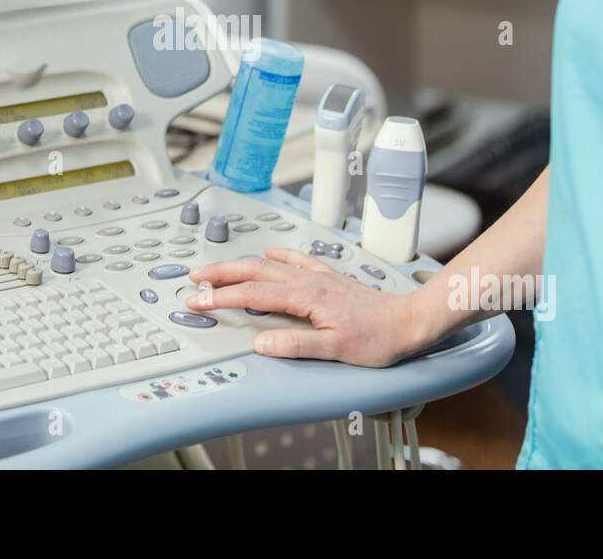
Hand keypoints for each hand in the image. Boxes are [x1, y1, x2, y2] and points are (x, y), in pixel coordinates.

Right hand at [187, 248, 424, 367]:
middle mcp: (308, 281)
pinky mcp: (327, 278)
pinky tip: (269, 251)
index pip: (252, 294)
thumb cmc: (377, 338)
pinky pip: (295, 259)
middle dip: (221, 274)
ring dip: (240, 264)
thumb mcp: (335, 350)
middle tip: (194, 279)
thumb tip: (260, 343)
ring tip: (218, 268)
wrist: (408, 321)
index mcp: (305, 297)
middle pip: (254, 271)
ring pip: (269, 263)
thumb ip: (295, 346)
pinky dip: (277, 254)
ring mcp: (318, 276)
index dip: (221, 298)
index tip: (198, 301)